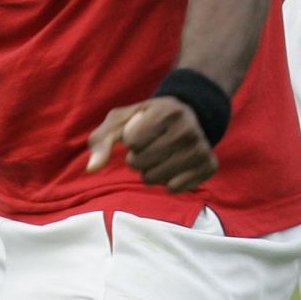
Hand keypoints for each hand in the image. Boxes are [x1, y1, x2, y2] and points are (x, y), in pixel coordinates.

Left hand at [85, 98, 216, 192]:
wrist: (189, 116)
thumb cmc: (147, 119)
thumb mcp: (122, 119)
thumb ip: (102, 140)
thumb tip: (92, 169)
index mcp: (167, 111)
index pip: (132, 141)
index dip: (131, 139)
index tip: (142, 130)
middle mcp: (188, 129)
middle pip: (140, 163)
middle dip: (137, 158)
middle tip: (151, 145)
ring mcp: (201, 148)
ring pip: (155, 179)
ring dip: (150, 171)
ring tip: (161, 155)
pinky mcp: (209, 166)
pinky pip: (174, 188)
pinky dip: (168, 181)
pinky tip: (175, 166)